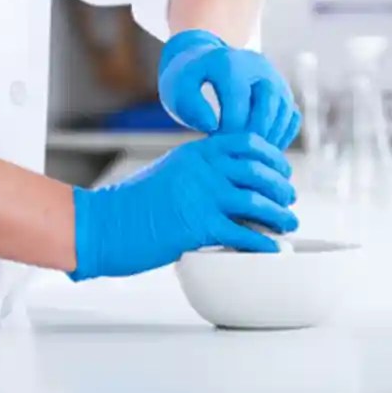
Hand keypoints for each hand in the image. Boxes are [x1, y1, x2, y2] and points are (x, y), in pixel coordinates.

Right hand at [69, 133, 298, 280]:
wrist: (101, 225)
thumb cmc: (132, 204)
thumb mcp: (169, 171)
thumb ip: (198, 170)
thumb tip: (228, 179)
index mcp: (195, 152)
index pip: (247, 142)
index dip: (272, 156)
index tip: (283, 171)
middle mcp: (202, 169)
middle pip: (259, 172)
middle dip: (281, 187)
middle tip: (290, 200)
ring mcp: (201, 196)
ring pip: (257, 202)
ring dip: (279, 215)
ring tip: (288, 224)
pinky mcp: (198, 227)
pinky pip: (243, 234)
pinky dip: (264, 243)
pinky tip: (274, 249)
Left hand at [158, 29, 301, 148]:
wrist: (204, 62)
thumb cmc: (187, 80)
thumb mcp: (177, 88)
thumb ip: (190, 106)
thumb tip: (212, 126)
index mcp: (230, 64)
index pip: (238, 104)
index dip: (228, 131)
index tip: (217, 148)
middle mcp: (259, 67)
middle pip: (268, 105)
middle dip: (254, 135)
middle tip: (240, 156)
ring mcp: (276, 78)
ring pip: (285, 111)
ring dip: (272, 138)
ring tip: (252, 157)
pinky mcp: (284, 91)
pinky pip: (292, 117)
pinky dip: (282, 136)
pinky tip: (264, 151)